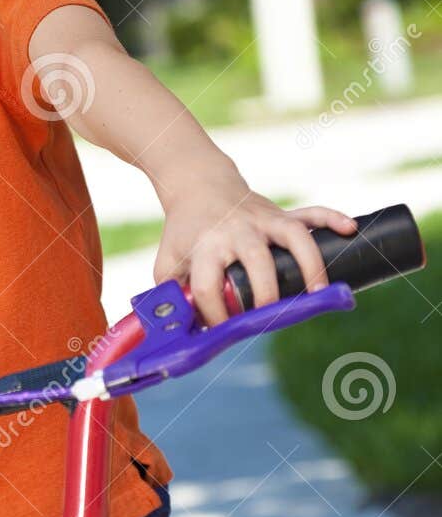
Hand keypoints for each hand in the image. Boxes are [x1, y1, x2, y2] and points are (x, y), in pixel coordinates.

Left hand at [153, 174, 356, 325]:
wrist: (199, 185)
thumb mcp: (168, 261)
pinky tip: (350, 228)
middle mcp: (237, 231)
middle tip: (270, 319)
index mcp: (206, 246)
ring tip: (319, 292)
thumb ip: (171, 294)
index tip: (220, 328)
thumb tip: (182, 331)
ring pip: (293, 237)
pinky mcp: (280, 214)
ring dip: (310, 263)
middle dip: (266, 294)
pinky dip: (331, 218)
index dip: (214, 314)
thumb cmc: (185, 231)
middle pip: (257, 262)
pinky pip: (311, 212)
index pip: (209, 286)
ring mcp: (263, 220)